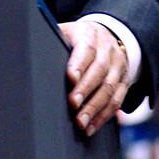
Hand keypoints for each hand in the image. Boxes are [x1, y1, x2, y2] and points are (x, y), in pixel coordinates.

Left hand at [59, 19, 129, 135]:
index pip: (87, 48)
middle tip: (73, 104)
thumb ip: (53, 41)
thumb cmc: (78, 38)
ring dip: (95, 108)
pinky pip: (117, 100)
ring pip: (110, 88)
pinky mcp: (124, 81)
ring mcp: (118, 66)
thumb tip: (33, 56)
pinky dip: (104, 116)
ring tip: (81, 122)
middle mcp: (107, 49)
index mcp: (89, 34)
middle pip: (99, 70)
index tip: (70, 78)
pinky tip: (92, 126)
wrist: (108, 35)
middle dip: (86, 90)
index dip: (79, 64)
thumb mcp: (66, 32)